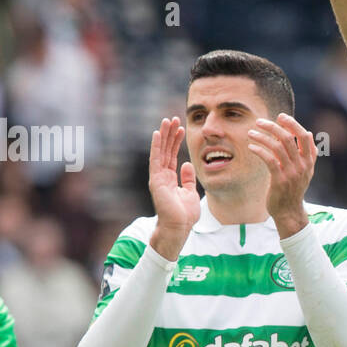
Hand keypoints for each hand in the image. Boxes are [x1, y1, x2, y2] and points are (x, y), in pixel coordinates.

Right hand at [148, 117, 198, 259]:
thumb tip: (187, 164)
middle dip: (170, 134)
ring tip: (167, 121)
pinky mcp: (156, 180)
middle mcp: (162, 176)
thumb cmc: (184, 214)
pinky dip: (157, 146)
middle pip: (165, 150)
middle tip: (173, 119)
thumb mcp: (190, 192)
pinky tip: (158, 134)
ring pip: (160, 151)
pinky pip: (156, 160)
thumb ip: (188, 178)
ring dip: (164, 136)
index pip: (172, 155)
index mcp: (169, 178)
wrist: (179, 227)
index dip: (176, 141)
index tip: (181, 128)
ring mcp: (158, 177)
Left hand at [248, 113, 315, 236]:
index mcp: (309, 161)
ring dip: (262, 136)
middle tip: (260, 121)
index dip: (293, 124)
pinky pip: (269, 160)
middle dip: (273, 126)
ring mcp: (292, 173)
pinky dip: (259, 150)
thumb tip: (308, 133)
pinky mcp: (279, 180)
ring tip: (251, 133)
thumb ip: (305, 153)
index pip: (305, 136)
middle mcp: (303, 166)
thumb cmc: (293, 188)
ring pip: (277, 147)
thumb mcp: (304, 170)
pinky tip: (251, 147)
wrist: (289, 211)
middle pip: (288, 138)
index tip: (280, 117)